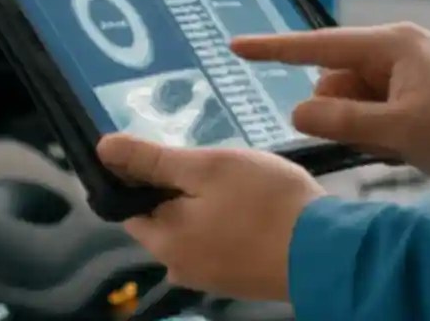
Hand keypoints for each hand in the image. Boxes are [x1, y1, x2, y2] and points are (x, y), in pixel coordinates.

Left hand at [96, 134, 325, 300]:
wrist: (326, 251)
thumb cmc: (265, 202)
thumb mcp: (209, 167)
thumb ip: (154, 159)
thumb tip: (102, 148)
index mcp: (163, 240)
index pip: (129, 204)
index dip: (143, 174)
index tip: (174, 153)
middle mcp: (178, 267)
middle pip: (164, 219)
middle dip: (183, 190)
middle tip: (219, 166)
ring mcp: (210, 278)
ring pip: (194, 231)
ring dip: (208, 207)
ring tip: (242, 184)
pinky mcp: (239, 280)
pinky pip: (220, 245)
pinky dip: (230, 225)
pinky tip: (256, 209)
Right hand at [232, 23, 429, 196]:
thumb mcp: (399, 130)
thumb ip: (342, 119)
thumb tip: (298, 110)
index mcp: (392, 44)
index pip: (319, 46)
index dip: (274, 49)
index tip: (236, 45)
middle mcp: (395, 51)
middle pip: (334, 82)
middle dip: (344, 114)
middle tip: (384, 136)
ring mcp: (404, 74)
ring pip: (351, 102)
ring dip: (364, 128)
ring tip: (403, 143)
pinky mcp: (412, 96)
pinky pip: (372, 114)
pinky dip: (379, 134)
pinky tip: (409, 147)